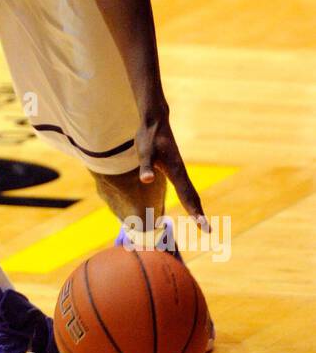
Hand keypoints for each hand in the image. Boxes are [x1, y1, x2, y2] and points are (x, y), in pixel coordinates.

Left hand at [136, 113, 209, 230]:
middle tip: (209, 231)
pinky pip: (185, 188)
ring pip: (190, 192)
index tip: (204, 226)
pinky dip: (190, 199)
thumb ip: (145, 166)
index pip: (186, 195)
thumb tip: (146, 180)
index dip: (195, 212)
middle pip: (193, 196)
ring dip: (197, 207)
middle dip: (200, 214)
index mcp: (175, 171)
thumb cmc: (148, 137)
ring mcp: (179, 170)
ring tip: (202, 222)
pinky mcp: (175, 168)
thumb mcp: (144, 151)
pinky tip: (190, 205)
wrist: (155, 121)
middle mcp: (180, 172)